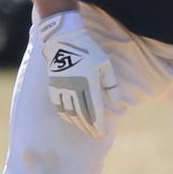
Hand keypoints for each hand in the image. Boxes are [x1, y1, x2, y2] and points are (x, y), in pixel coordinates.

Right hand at [36, 9, 123, 138]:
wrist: (63, 39)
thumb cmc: (88, 50)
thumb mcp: (105, 65)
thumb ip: (112, 86)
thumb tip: (119, 104)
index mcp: (88, 83)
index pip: (94, 110)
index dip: (98, 124)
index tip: (102, 133)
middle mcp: (74, 88)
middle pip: (82, 114)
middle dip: (89, 127)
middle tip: (95, 135)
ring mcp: (62, 87)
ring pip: (70, 112)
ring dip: (78, 123)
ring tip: (85, 129)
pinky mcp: (53, 86)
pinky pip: (59, 106)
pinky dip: (66, 115)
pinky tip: (70, 119)